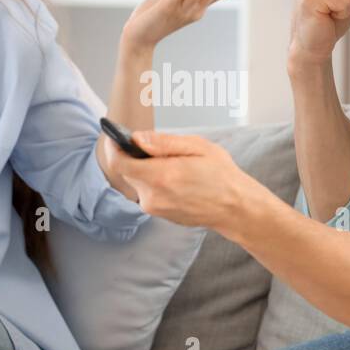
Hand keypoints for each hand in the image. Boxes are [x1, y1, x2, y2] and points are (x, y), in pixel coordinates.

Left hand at [110, 129, 262, 229]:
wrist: (235, 209)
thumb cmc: (221, 176)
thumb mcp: (197, 147)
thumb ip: (163, 142)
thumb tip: (136, 138)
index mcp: (161, 176)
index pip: (119, 162)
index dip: (113, 147)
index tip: (115, 136)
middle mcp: (153, 196)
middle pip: (127, 170)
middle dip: (135, 156)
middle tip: (157, 146)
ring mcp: (155, 208)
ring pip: (137, 181)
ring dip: (147, 169)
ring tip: (174, 163)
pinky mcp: (159, 214)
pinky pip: (147, 192)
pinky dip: (155, 181)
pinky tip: (176, 178)